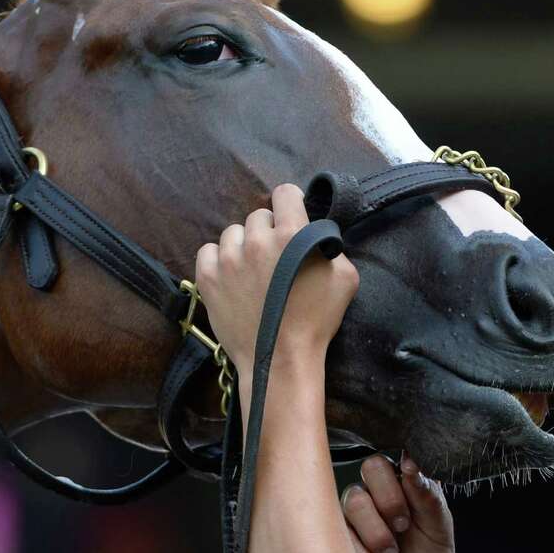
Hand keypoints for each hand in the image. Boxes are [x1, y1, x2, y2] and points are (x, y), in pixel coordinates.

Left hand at [195, 184, 359, 376]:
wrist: (280, 360)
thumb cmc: (317, 321)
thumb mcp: (346, 277)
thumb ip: (331, 246)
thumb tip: (318, 235)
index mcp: (292, 233)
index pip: (284, 193)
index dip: (290, 204)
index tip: (291, 219)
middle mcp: (257, 239)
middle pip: (258, 216)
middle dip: (268, 232)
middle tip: (275, 257)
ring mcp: (229, 258)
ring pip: (233, 233)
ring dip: (243, 246)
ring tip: (252, 271)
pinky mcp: (207, 277)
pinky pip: (207, 251)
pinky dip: (218, 260)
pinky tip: (231, 276)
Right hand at [342, 453, 454, 552]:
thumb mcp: (439, 531)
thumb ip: (429, 499)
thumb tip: (413, 467)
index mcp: (405, 481)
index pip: (400, 456)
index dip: (402, 471)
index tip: (411, 489)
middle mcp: (378, 488)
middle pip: (371, 467)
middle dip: (390, 501)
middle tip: (403, 527)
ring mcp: (356, 508)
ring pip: (354, 500)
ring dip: (376, 534)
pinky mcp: (339, 532)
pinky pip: (340, 533)